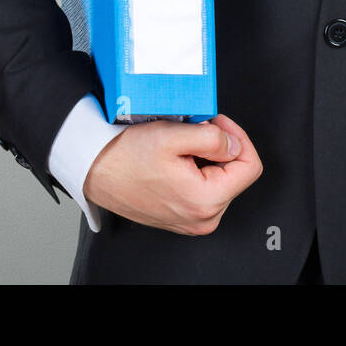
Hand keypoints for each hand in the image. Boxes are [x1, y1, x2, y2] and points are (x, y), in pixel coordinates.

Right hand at [83, 114, 262, 235]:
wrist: (95, 170)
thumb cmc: (125, 157)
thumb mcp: (173, 135)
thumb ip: (214, 138)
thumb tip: (234, 144)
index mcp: (205, 201)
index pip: (250, 166)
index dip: (238, 137)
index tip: (218, 124)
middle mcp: (203, 219)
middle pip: (236, 174)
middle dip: (220, 147)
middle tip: (194, 130)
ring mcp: (193, 221)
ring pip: (221, 180)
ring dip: (207, 157)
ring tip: (180, 146)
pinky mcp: (183, 217)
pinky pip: (204, 189)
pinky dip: (196, 169)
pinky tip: (175, 160)